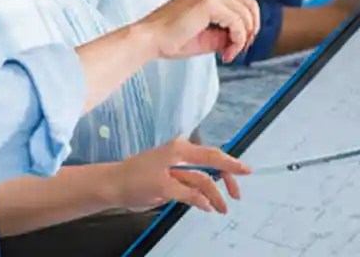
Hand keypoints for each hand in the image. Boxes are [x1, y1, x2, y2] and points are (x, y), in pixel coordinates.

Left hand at [109, 138, 249, 213]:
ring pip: (202, 178)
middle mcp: (180, 155)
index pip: (212, 156)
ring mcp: (176, 167)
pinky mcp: (171, 178)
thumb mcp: (164, 188)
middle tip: (235, 196)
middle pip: (210, 166)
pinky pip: (192, 185)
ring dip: (213, 193)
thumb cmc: (134, 181)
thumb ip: (188, 193)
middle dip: (225, 180)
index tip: (246, 171)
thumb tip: (208, 202)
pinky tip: (207, 205)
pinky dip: (201, 195)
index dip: (231, 164)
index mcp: (179, 150)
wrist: (113, 186)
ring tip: (221, 209)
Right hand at [143, 0, 259, 63]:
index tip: (243, 41)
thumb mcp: (206, 35)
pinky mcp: (209, 2)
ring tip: (228, 53)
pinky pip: (237, 22)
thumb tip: (242, 37)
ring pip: (245, 13)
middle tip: (242, 47)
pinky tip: (225, 52)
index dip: (248, 19)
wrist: (150, 40)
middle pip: (248, 1)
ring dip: (243, 37)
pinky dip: (237, 39)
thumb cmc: (170, 39)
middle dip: (251, 27)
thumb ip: (225, 32)